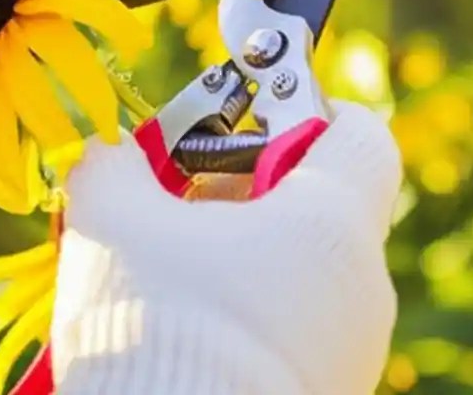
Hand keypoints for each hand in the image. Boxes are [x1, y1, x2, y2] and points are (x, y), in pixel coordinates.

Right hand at [52, 101, 401, 394]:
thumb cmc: (155, 324)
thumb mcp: (114, 219)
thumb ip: (115, 163)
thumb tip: (110, 154)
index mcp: (330, 219)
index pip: (355, 127)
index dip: (299, 107)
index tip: (245, 118)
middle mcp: (362, 282)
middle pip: (312, 201)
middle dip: (236, 194)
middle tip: (173, 206)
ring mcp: (352, 346)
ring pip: (298, 269)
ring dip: (235, 256)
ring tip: (163, 276)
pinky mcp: (330, 391)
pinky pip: (292, 329)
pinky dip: (244, 314)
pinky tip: (182, 329)